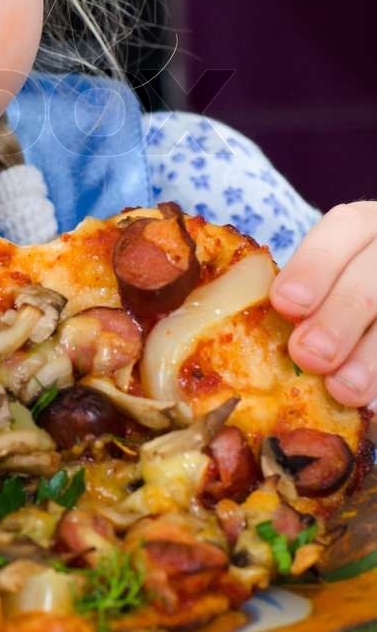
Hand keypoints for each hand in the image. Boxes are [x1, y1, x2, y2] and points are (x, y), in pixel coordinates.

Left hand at [269, 201, 376, 407]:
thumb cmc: (340, 292)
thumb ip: (303, 295)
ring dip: (374, 356)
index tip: (286, 303)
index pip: (345, 228)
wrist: (374, 292)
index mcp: (367, 225)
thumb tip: (265, 327)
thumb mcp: (329, 275)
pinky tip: (374, 407)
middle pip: (374, 279)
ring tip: (344, 390)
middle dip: (341, 317)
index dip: (315, 266)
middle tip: (309, 355)